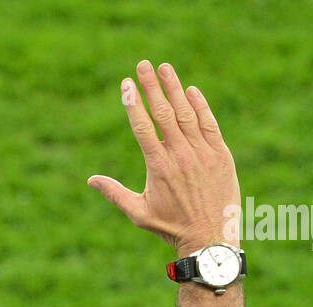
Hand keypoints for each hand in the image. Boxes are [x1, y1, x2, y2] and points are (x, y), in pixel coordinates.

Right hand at [87, 61, 239, 257]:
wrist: (210, 236)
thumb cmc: (171, 227)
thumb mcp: (138, 213)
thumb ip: (115, 193)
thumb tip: (91, 180)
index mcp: (158, 166)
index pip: (143, 126)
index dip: (134, 103)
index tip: (126, 83)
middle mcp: (181, 154)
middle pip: (164, 112)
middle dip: (152, 86)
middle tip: (143, 64)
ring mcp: (203, 152)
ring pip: (187, 113)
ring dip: (175, 88)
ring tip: (165, 68)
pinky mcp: (221, 154)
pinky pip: (209, 123)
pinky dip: (200, 105)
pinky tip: (191, 90)